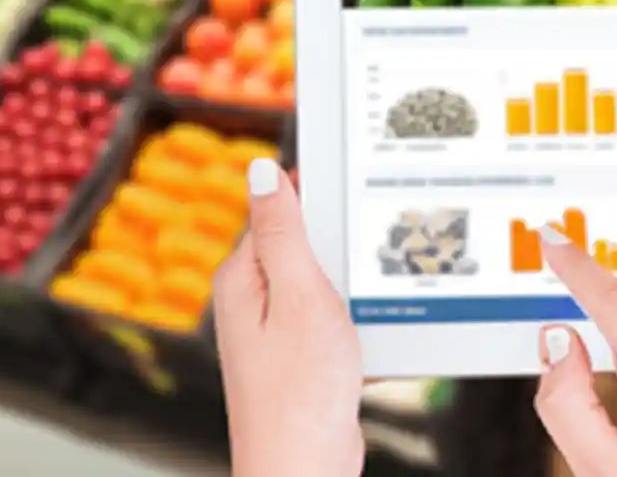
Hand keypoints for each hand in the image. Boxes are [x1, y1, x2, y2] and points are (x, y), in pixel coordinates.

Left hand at [213, 159, 364, 476]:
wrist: (305, 470)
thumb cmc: (300, 392)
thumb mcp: (299, 296)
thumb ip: (283, 232)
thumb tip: (261, 169)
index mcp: (243, 277)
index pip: (277, 209)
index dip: (317, 191)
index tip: (354, 180)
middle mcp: (251, 301)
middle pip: (303, 244)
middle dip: (340, 242)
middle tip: (374, 244)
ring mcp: (275, 331)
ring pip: (323, 282)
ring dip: (353, 284)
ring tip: (373, 296)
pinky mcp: (299, 357)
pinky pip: (333, 317)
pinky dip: (356, 318)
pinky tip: (373, 330)